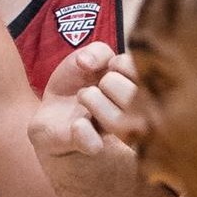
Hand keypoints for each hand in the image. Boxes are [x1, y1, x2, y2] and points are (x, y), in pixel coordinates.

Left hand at [28, 42, 137, 159]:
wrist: (52, 111)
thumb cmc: (78, 82)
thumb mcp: (87, 58)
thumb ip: (97, 51)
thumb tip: (87, 64)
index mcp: (137, 90)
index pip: (145, 76)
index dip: (121, 65)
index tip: (108, 66)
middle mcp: (132, 115)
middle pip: (132, 97)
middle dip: (109, 82)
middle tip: (97, 84)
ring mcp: (112, 133)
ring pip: (117, 121)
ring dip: (94, 100)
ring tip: (83, 96)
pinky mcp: (89, 145)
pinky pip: (94, 145)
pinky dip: (83, 131)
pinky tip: (77, 123)